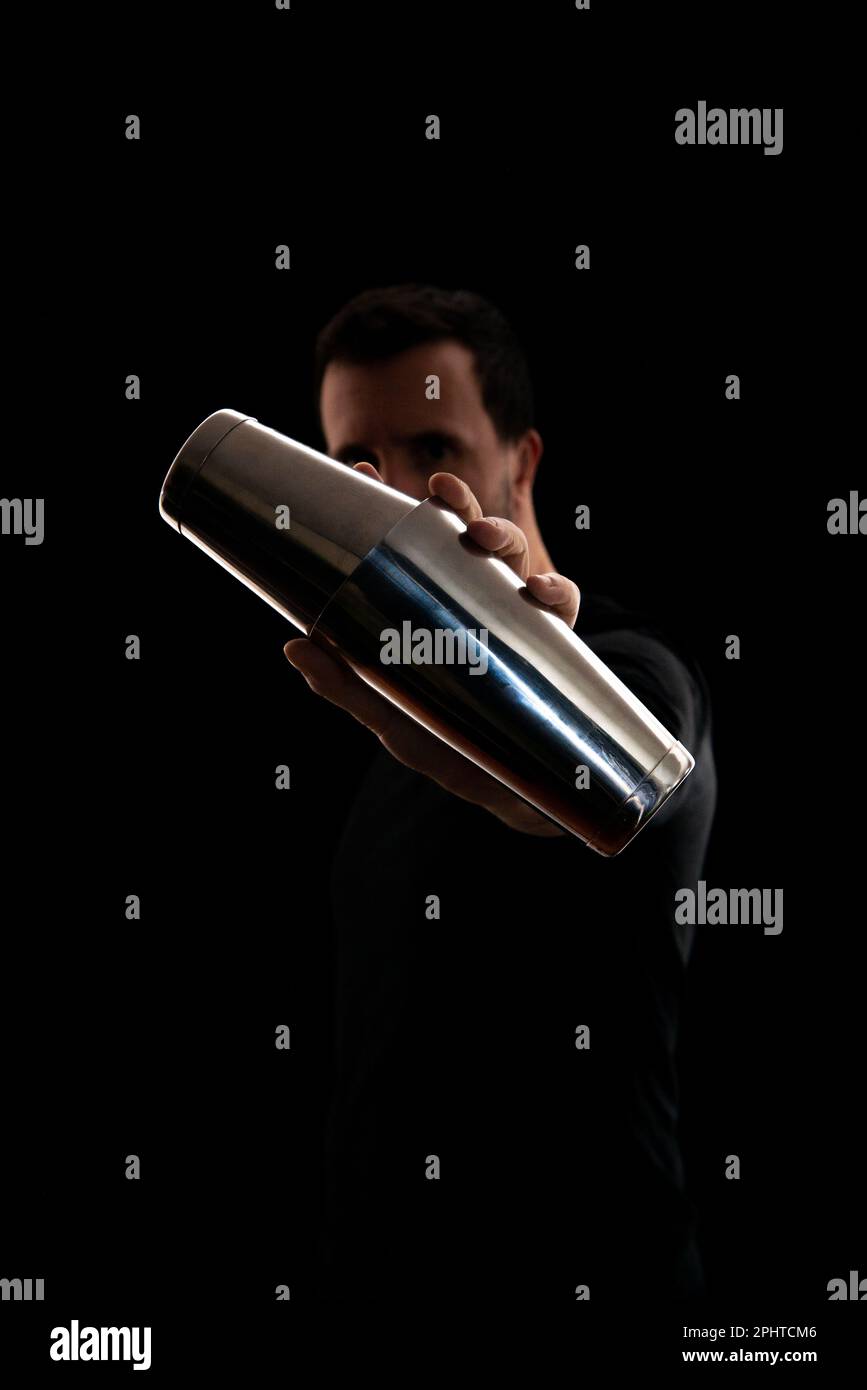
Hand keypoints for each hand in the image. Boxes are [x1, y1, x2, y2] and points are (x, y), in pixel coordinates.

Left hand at [283, 464, 580, 835]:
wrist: (511, 796)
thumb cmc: (448, 749)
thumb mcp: (392, 720)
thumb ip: (347, 686)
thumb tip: (294, 646)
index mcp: (435, 608)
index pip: (412, 545)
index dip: (390, 504)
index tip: (365, 472)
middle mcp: (476, 602)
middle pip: (467, 535)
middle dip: (456, 503)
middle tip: (438, 493)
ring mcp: (516, 618)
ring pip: (513, 556)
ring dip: (501, 534)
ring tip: (483, 537)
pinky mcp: (554, 644)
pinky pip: (561, 605)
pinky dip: (555, 591)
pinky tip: (539, 592)